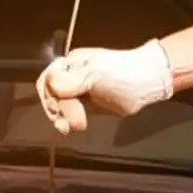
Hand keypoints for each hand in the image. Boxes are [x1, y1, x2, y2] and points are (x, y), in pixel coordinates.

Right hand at [36, 40, 173, 134]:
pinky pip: (71, 113)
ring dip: (62, 118)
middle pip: (51, 96)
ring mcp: (79, 90)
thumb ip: (70, 81)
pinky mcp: (87, 103)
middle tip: (64, 125)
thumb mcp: (94, 74)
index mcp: (70, 64)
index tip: (58, 111)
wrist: (146, 83)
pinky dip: (70, 121)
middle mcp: (71, 76)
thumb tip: (50, 86)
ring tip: (70, 128)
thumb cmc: (122, 74)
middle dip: (56, 111)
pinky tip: (75, 127)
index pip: (47, 81)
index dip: (49, 97)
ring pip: (60, 106)